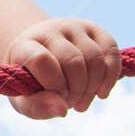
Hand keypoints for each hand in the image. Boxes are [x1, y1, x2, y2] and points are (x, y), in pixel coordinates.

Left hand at [5, 18, 120, 119]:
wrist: (40, 59)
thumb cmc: (31, 83)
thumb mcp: (24, 100)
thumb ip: (36, 106)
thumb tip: (62, 108)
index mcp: (23, 46)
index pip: (41, 60)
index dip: (53, 85)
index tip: (55, 98)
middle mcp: (48, 31)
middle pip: (73, 61)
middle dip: (76, 91)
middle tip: (71, 104)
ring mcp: (73, 27)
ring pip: (94, 58)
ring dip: (93, 88)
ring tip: (82, 102)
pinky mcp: (94, 29)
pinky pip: (111, 50)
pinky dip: (111, 76)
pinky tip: (102, 92)